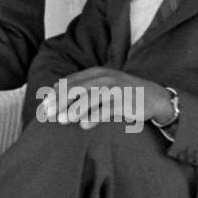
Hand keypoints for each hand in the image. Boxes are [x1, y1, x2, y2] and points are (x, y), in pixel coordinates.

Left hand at [36, 67, 172, 128]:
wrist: (154, 97)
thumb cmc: (123, 94)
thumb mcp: (103, 86)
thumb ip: (83, 88)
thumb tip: (56, 91)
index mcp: (97, 73)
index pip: (71, 81)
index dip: (56, 93)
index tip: (43, 105)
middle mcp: (105, 78)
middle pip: (78, 88)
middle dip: (60, 101)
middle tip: (48, 113)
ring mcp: (116, 89)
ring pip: (91, 97)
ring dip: (74, 109)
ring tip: (62, 120)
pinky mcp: (126, 101)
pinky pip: (108, 109)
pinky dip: (95, 116)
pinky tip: (84, 125)